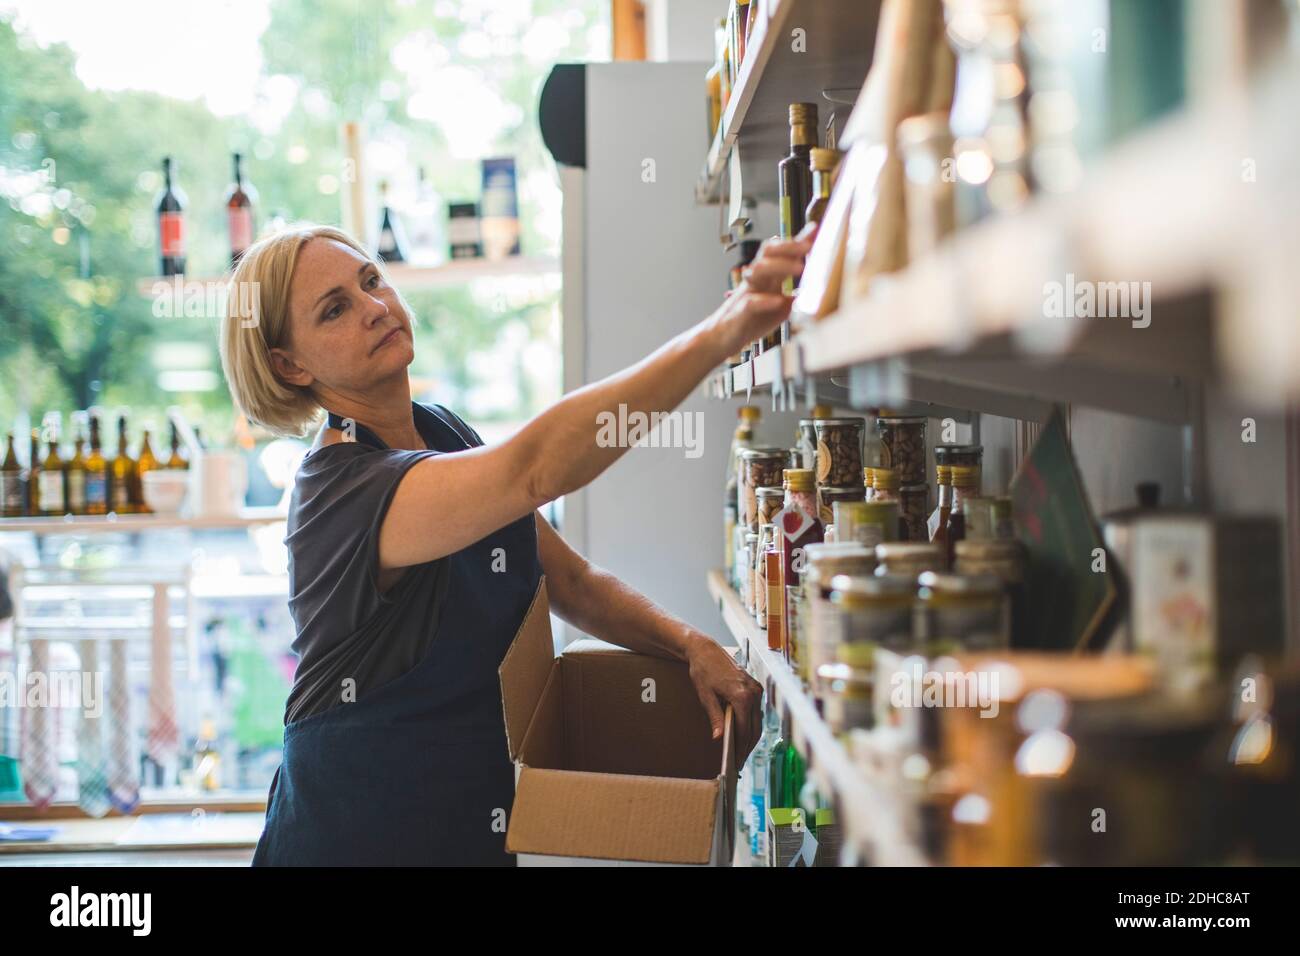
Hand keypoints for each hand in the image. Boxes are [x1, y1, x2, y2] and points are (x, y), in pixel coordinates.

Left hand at [684, 631, 763, 763]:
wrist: (706, 650)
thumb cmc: (703, 672)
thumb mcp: (706, 697)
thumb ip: (715, 718)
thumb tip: (718, 738)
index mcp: (742, 697)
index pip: (745, 731)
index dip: (741, 748)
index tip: (736, 762)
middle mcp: (754, 693)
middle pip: (755, 729)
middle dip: (747, 747)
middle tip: (739, 762)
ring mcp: (757, 690)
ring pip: (758, 722)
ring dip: (751, 737)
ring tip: (741, 752)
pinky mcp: (755, 687)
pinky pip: (756, 712)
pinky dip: (751, 725)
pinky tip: (743, 734)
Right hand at [710, 222, 817, 357]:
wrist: (721, 338)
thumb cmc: (750, 320)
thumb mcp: (779, 308)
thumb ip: (795, 296)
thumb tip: (817, 290)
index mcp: (767, 278)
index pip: (781, 253)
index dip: (797, 241)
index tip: (814, 230)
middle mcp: (756, 281)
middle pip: (768, 253)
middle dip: (788, 246)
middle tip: (808, 245)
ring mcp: (746, 294)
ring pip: (758, 270)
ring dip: (780, 266)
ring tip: (800, 268)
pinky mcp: (739, 312)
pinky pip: (750, 302)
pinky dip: (764, 300)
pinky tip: (778, 300)